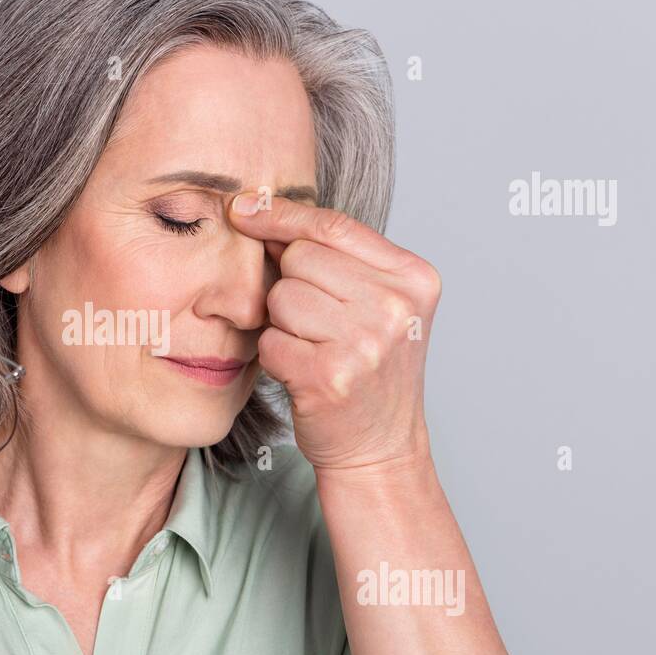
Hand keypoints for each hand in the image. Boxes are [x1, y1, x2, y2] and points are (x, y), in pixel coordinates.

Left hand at [229, 191, 441, 477]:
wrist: (380, 447)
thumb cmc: (369, 371)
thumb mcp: (376, 304)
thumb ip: (336, 257)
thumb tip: (257, 212)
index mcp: (413, 278)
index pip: (334, 225)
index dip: (281, 214)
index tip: (242, 208)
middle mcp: (394, 307)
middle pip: (300, 257)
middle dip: (290, 284)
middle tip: (317, 323)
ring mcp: (364, 343)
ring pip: (280, 297)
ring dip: (282, 323)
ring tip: (313, 348)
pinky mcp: (328, 377)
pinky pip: (269, 340)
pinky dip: (274, 355)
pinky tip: (303, 371)